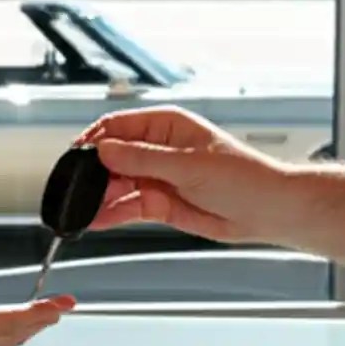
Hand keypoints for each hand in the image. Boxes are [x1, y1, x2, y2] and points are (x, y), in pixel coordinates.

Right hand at [74, 105, 293, 243]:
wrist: (268, 211)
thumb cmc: (243, 177)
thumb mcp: (188, 165)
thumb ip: (143, 159)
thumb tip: (104, 150)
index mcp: (165, 126)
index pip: (117, 127)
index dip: (94, 141)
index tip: (76, 159)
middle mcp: (157, 149)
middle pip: (112, 158)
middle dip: (93, 174)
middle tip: (77, 191)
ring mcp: (157, 177)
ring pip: (117, 185)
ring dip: (99, 197)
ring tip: (81, 210)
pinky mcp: (160, 204)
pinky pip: (128, 207)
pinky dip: (111, 213)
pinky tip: (96, 220)